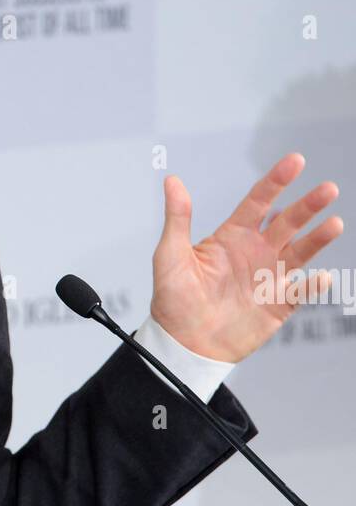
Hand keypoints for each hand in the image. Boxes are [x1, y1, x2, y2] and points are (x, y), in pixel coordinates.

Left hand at [149, 153, 342, 361]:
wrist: (182, 345)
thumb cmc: (173, 300)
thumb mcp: (170, 256)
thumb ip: (177, 218)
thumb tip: (171, 181)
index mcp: (233, 237)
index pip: (259, 202)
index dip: (276, 181)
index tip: (295, 161)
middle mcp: (256, 252)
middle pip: (287, 222)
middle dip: (308, 206)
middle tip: (327, 189)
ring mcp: (269, 278)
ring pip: (300, 252)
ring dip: (318, 239)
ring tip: (334, 224)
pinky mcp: (276, 305)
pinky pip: (299, 293)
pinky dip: (311, 286)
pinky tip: (321, 277)